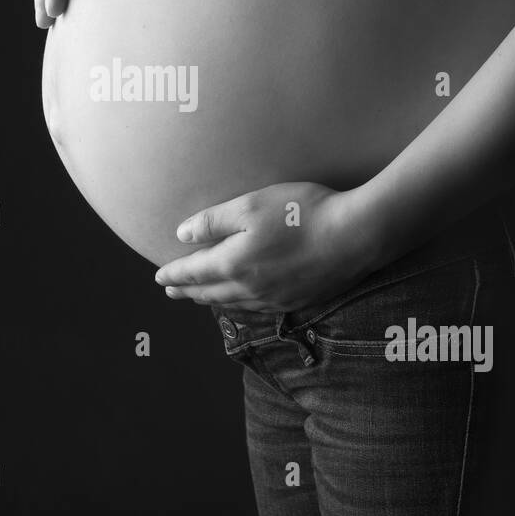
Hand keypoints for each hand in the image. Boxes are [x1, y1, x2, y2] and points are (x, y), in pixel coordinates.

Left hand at [154, 182, 381, 313]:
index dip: (174, 274)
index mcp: (233, 265)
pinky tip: (242, 300)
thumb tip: (181, 235)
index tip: (159, 277)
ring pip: (233, 304)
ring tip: (200, 297)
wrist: (356, 235)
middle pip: (209, 293)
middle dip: (187, 291)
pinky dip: (239, 305)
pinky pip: (257, 309)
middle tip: (171, 291)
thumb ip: (212, 222)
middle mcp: (250, 289)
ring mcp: (275, 299)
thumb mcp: (249, 206)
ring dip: (211, 300)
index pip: (193, 272)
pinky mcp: (297, 301)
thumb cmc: (301, 213)